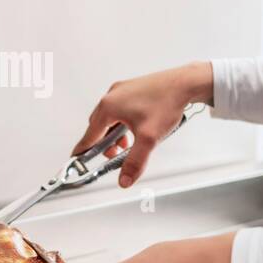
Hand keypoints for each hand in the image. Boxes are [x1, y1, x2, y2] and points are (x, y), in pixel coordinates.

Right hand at [72, 61, 212, 187]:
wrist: (185, 83)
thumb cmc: (166, 103)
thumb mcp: (149, 138)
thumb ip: (135, 162)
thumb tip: (125, 178)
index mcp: (109, 106)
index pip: (90, 134)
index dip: (84, 149)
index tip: (77, 158)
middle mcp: (112, 96)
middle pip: (99, 126)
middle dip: (106, 143)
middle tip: (117, 155)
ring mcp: (122, 90)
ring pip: (111, 117)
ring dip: (116, 133)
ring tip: (130, 143)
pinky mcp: (132, 89)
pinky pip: (120, 109)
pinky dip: (124, 122)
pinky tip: (137, 128)